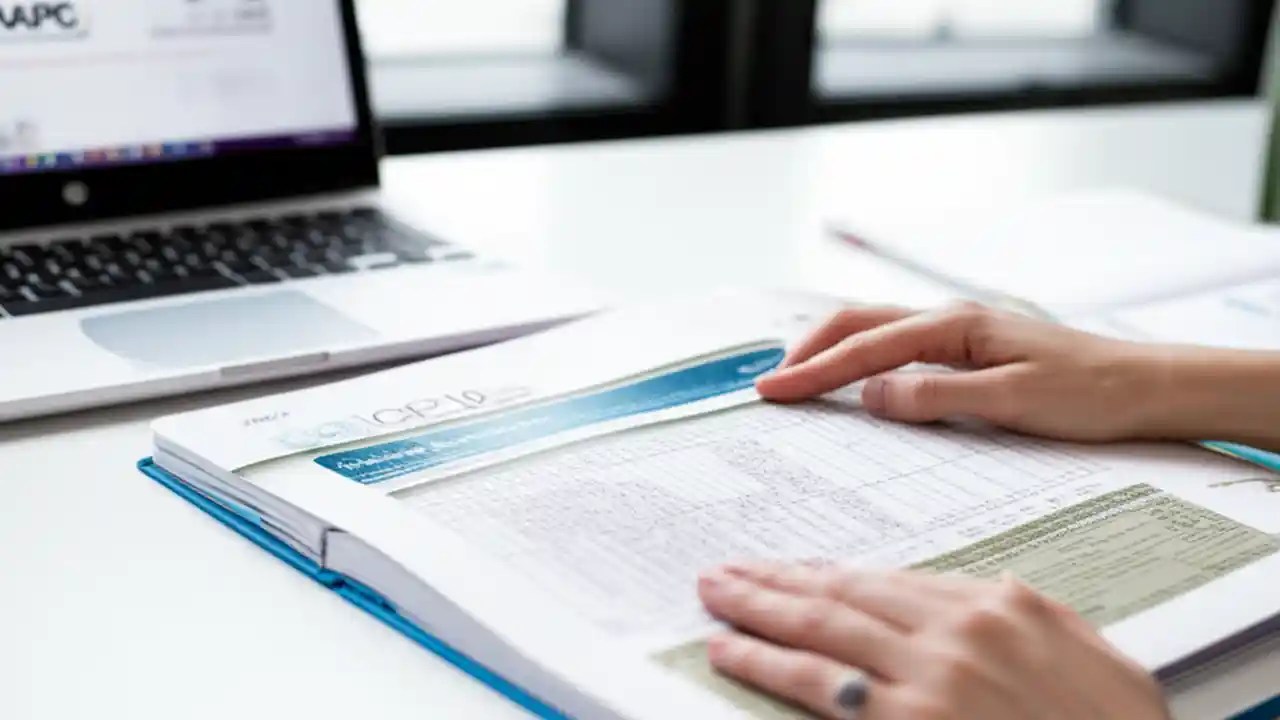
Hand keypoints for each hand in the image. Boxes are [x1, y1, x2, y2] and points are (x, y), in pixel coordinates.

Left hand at [698, 563, 1169, 719]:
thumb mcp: (1093, 659)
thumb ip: (1033, 620)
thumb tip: (994, 594)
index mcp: (1002, 605)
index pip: (891, 581)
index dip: (830, 575)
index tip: (794, 569)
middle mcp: (960, 628)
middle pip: (845, 592)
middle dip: (779, 579)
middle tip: (729, 569)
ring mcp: (932, 674)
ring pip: (820, 626)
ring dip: (756, 607)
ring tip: (715, 593)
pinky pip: (818, 683)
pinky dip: (764, 661)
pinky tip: (729, 650)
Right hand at [756, 303, 1160, 441]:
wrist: (1147, 386)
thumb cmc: (1090, 393)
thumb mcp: (1012, 401)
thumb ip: (937, 397)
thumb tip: (870, 394)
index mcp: (957, 326)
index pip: (867, 347)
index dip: (816, 371)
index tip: (773, 390)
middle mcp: (952, 320)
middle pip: (860, 323)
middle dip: (809, 350)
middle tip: (771, 383)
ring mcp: (961, 332)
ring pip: (877, 330)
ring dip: (833, 349)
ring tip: (796, 375)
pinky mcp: (970, 350)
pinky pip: (901, 347)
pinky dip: (863, 357)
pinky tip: (854, 375)